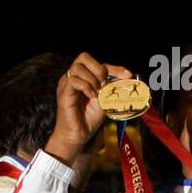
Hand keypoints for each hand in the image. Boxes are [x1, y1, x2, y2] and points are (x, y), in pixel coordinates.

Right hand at [44, 52, 131, 166]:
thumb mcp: (106, 100)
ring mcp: (66, 84)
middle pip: (84, 57)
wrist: (78, 135)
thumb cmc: (90, 118)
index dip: (115, 67)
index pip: (98, 64)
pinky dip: (86, 87)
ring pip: (77, 67)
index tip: (128, 75)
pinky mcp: (63, 92)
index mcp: (83, 78)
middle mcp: (73, 78)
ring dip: (92, 79)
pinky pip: (74, 80)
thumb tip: (127, 77)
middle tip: (105, 84)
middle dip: (100, 68)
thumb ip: (113, 88)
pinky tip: (92, 97)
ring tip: (97, 94)